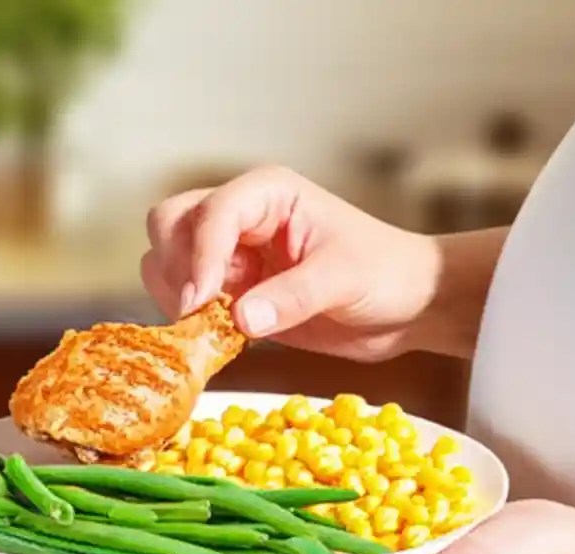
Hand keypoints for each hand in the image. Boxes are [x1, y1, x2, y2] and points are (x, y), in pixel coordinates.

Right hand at [141, 165, 440, 361]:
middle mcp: (241, 217)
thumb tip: (240, 320)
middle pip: (170, 223)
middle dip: (176, 267)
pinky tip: (222, 338)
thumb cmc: (387, 274)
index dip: (200, 256)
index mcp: (268, 194)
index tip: (201, 302)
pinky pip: (186, 299)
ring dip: (177, 295)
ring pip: (167, 260)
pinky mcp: (232, 291)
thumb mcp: (345, 279)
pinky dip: (189, 320)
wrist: (408, 305)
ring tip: (216, 326)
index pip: (211, 213)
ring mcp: (232, 253)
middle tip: (199, 313)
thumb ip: (293, 297)